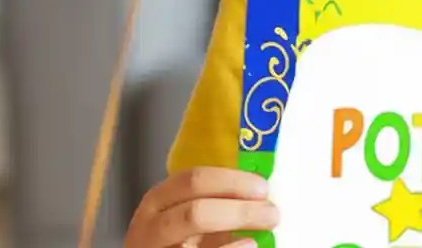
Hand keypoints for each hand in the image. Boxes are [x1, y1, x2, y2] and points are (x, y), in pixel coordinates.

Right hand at [125, 167, 278, 247]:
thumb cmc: (179, 237)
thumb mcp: (188, 213)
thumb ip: (215, 200)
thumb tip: (261, 193)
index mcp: (158, 200)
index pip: (192, 180)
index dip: (231, 181)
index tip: (262, 187)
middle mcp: (150, 227)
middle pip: (194, 213)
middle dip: (238, 211)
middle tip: (271, 213)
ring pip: (190, 239)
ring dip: (233, 228)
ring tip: (263, 230)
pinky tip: (249, 246)